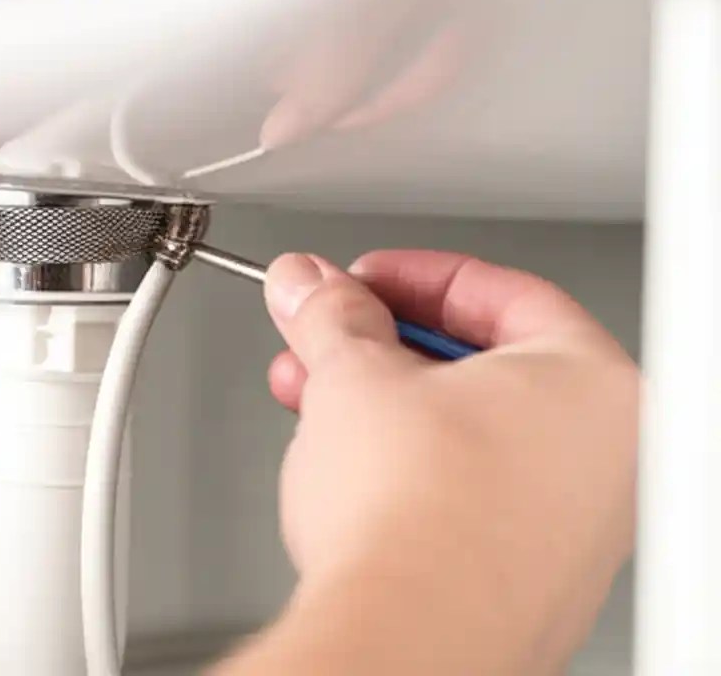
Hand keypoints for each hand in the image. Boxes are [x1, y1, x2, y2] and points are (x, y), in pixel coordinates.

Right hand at [216, 250, 637, 675]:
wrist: (404, 637)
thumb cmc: (416, 523)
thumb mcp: (353, 376)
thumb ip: (331, 315)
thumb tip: (310, 287)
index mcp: (593, 385)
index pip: (501, 292)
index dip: (411, 277)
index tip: (357, 282)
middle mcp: (605, 457)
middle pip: (480, 366)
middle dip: (380, 349)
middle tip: (324, 340)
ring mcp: (570, 526)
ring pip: (468, 434)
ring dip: (381, 409)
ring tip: (315, 406)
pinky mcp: (527, 577)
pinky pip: (467, 496)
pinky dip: (409, 473)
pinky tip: (351, 475)